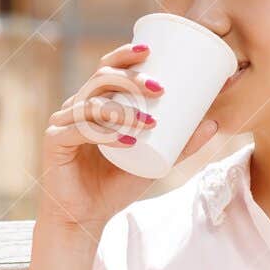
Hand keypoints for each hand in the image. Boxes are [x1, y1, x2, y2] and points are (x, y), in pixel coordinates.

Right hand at [40, 41, 217, 237]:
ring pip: (91, 104)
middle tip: (159, 88)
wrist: (86, 217)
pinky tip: (125, 140)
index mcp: (97, 102)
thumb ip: (182, 144)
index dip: (125, 54)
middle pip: (100, 78)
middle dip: (131, 78)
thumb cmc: (116, 185)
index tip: (150, 52)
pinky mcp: (54, 143)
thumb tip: (215, 122)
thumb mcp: (157, 161)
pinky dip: (104, 134)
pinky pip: (79, 131)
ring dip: (122, 109)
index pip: (107, 68)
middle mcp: (77, 107)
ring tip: (149, 122)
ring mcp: (63, 123)